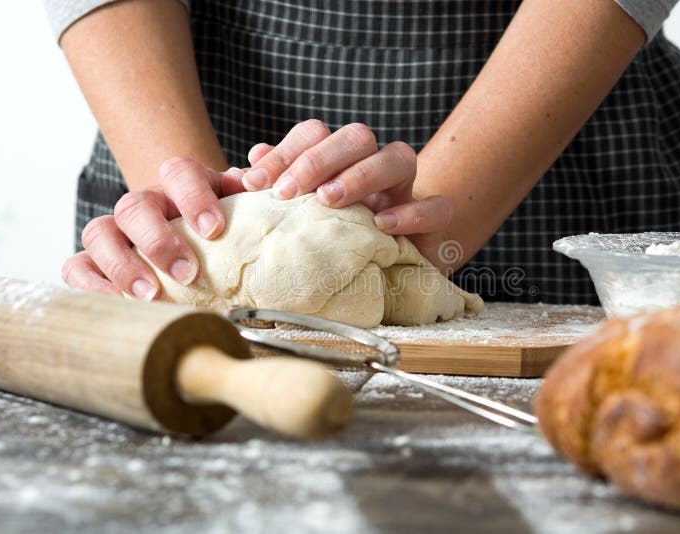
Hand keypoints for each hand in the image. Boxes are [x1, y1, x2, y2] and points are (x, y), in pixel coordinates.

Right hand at [61, 158, 246, 298]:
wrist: (193, 241)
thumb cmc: (220, 230)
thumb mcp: (241, 209)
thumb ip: (252, 191)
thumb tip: (258, 174)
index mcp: (180, 187)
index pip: (179, 172)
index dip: (194, 197)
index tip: (214, 229)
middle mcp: (144, 204)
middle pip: (134, 206)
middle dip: (159, 241)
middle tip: (188, 273)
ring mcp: (115, 232)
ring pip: (99, 233)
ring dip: (124, 266)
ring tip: (152, 295)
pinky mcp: (94, 262)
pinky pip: (78, 267)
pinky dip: (93, 285)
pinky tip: (120, 303)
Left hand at [241, 120, 453, 268]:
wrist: (391, 280)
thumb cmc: (336, 247)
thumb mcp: (297, 221)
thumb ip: (274, 194)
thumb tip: (243, 169)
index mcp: (340, 164)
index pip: (316, 134)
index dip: (284, 152)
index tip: (254, 183)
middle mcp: (374, 170)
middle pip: (356, 136)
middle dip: (318, 159)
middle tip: (287, 192)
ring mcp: (406, 193)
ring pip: (399, 157)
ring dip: (361, 174)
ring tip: (328, 200)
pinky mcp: (434, 226)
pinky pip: (436, 207)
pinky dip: (412, 213)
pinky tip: (383, 226)